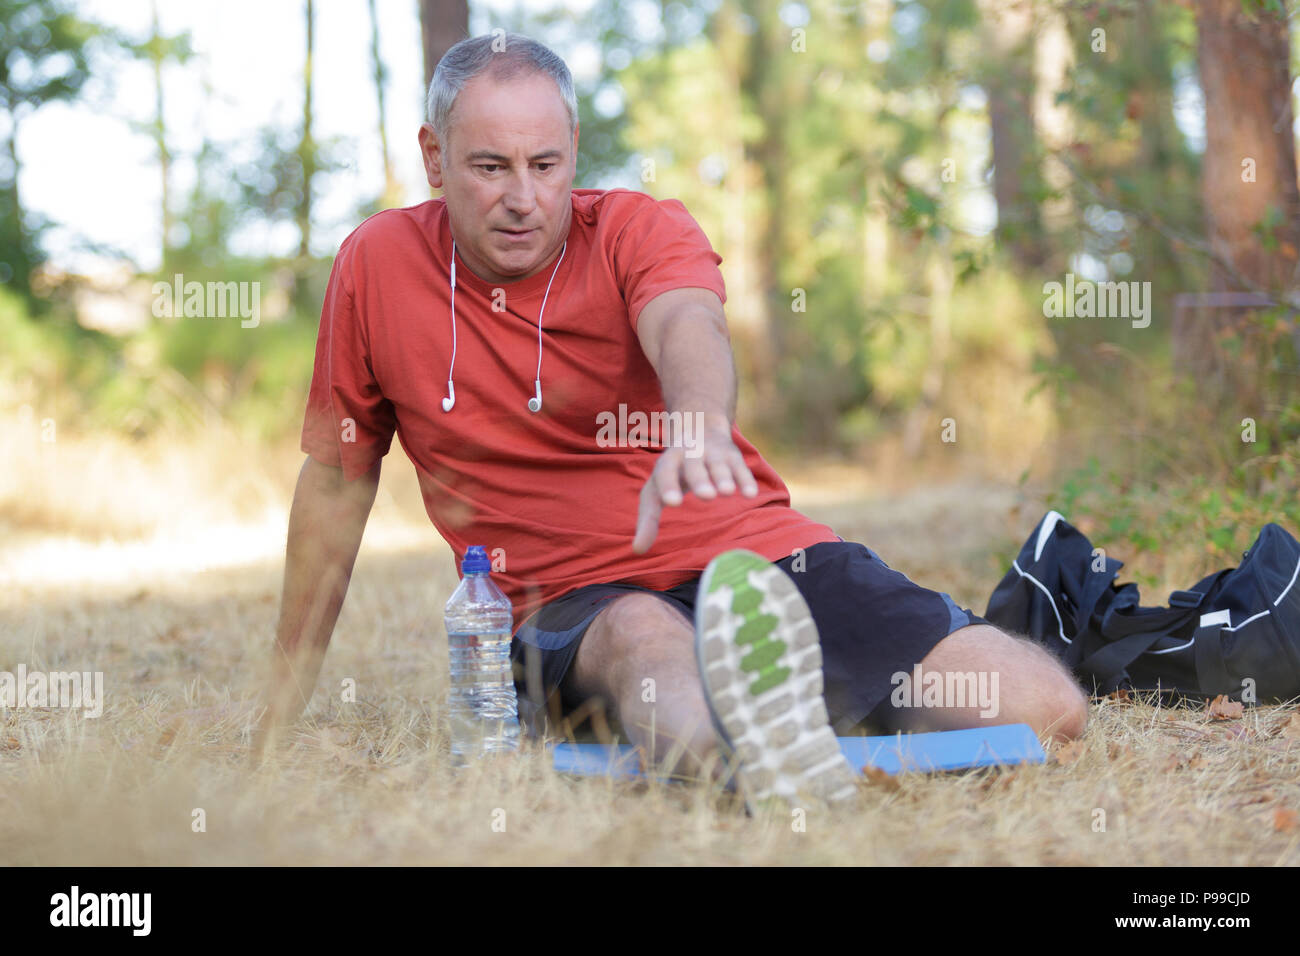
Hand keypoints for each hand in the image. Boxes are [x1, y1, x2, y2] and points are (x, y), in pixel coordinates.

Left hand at [632, 414, 758, 553]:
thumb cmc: (673, 471)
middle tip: (705, 495)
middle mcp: (690, 454)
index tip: (673, 503)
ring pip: (718, 464)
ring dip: (722, 477)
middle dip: (699, 479)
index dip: (669, 486)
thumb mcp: (656, 490)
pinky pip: (740, 468)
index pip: (665, 472)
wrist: (699, 427)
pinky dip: (745, 480)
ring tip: (726, 493)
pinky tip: (749, 495)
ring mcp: (713, 453)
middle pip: (693, 466)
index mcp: (668, 461)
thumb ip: (647, 519)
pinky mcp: (732, 456)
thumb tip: (637, 550)